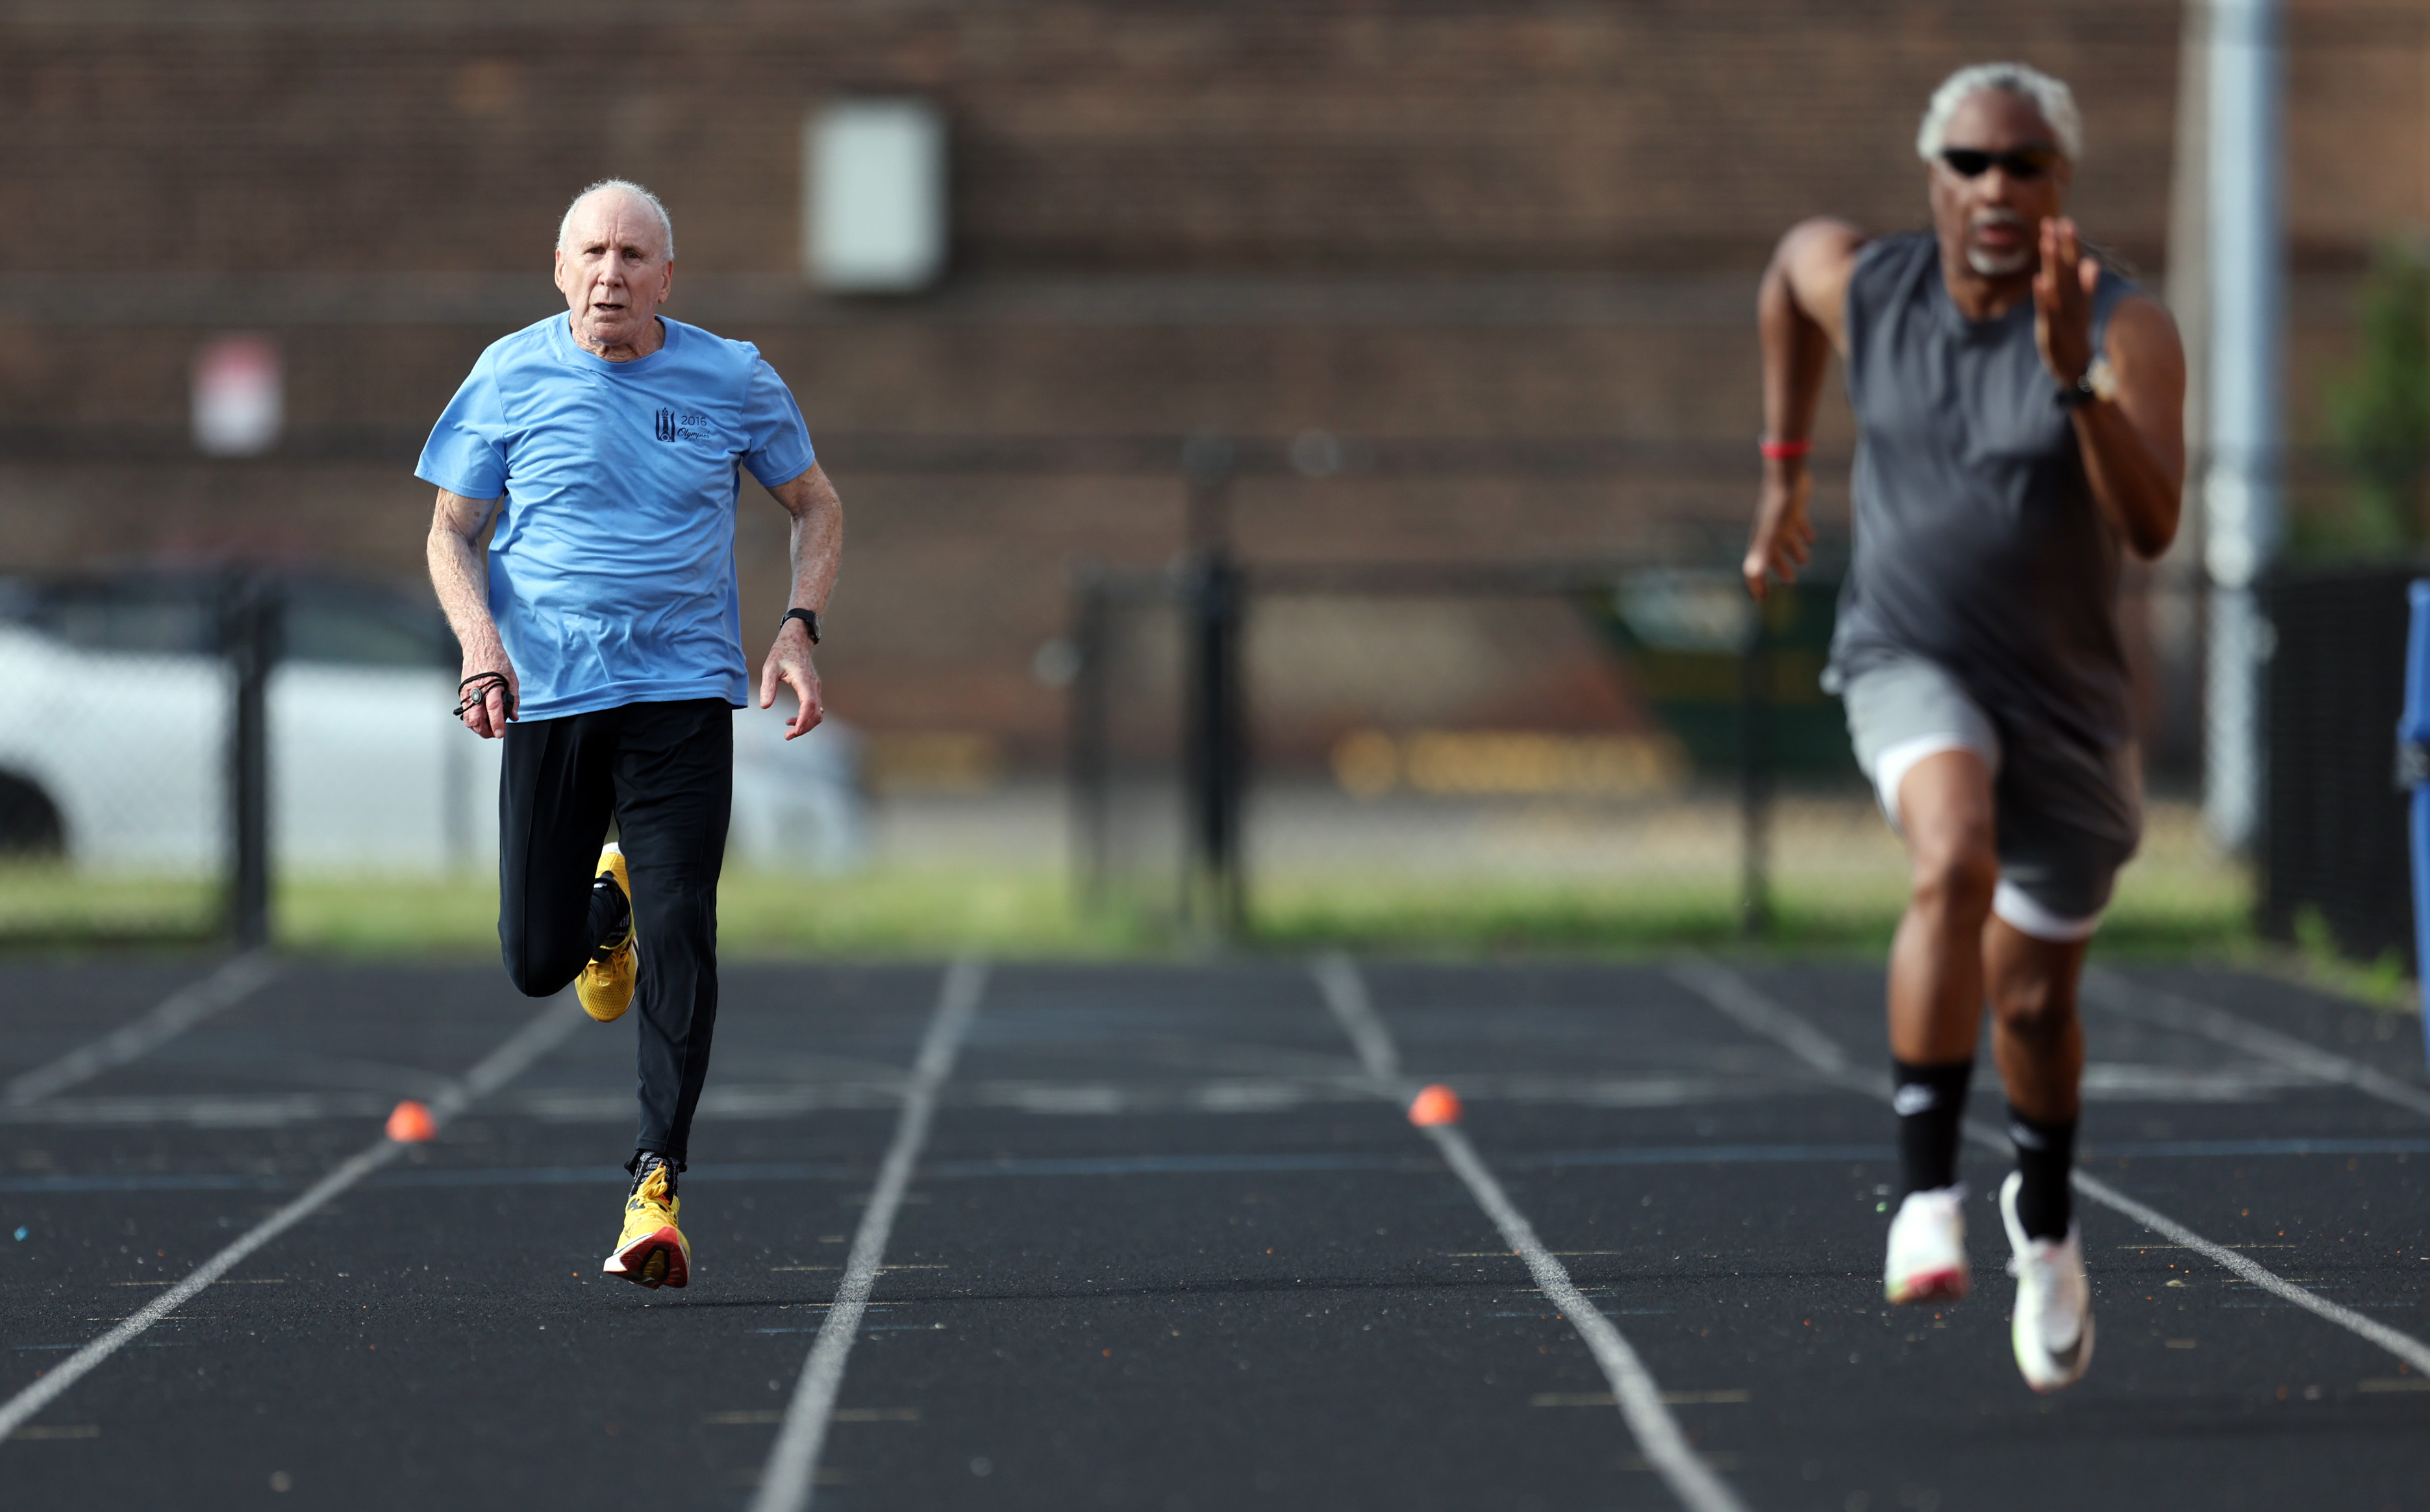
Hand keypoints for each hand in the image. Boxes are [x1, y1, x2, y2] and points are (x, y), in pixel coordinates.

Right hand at [458, 650, 517, 739]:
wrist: (480, 647)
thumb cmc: (496, 660)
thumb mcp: (512, 679)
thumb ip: (513, 698)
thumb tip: (514, 715)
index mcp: (491, 686)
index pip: (494, 709)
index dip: (497, 723)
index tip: (500, 733)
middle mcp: (477, 690)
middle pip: (476, 719)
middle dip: (486, 731)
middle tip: (495, 732)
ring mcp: (467, 692)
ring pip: (468, 718)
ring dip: (478, 727)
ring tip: (488, 727)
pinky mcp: (462, 692)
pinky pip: (465, 711)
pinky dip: (472, 719)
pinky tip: (481, 718)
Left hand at [758, 618, 823, 739]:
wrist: (796, 640)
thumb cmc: (782, 652)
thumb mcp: (770, 667)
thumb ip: (768, 686)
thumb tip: (765, 706)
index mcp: (804, 680)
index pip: (809, 704)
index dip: (803, 720)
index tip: (793, 731)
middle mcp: (813, 686)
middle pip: (816, 714)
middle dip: (804, 727)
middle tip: (788, 736)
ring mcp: (815, 688)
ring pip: (817, 713)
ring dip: (806, 724)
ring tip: (789, 730)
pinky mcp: (813, 689)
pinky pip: (814, 708)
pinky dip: (806, 717)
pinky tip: (791, 720)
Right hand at [1743, 464, 1814, 600]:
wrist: (1787, 474)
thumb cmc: (1778, 505)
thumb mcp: (1772, 533)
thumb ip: (1762, 553)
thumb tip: (1752, 574)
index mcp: (1761, 540)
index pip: (1754, 567)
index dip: (1757, 584)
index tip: (1761, 598)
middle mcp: (1768, 532)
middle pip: (1771, 555)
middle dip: (1779, 570)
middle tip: (1790, 585)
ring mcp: (1780, 520)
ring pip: (1785, 541)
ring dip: (1793, 553)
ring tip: (1804, 563)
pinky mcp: (1793, 509)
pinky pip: (1798, 525)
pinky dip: (1804, 534)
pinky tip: (1813, 540)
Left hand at [2033, 216, 2100, 387]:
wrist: (2077, 371)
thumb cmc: (2075, 338)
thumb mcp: (2080, 311)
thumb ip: (2086, 287)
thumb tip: (2091, 263)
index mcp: (2076, 296)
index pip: (2072, 266)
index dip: (2068, 244)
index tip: (2062, 221)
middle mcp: (2071, 303)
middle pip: (2066, 270)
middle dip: (2062, 246)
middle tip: (2057, 221)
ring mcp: (2063, 317)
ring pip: (2058, 286)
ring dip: (2054, 263)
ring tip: (2047, 241)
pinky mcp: (2052, 332)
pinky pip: (2048, 312)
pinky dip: (2044, 297)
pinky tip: (2040, 280)